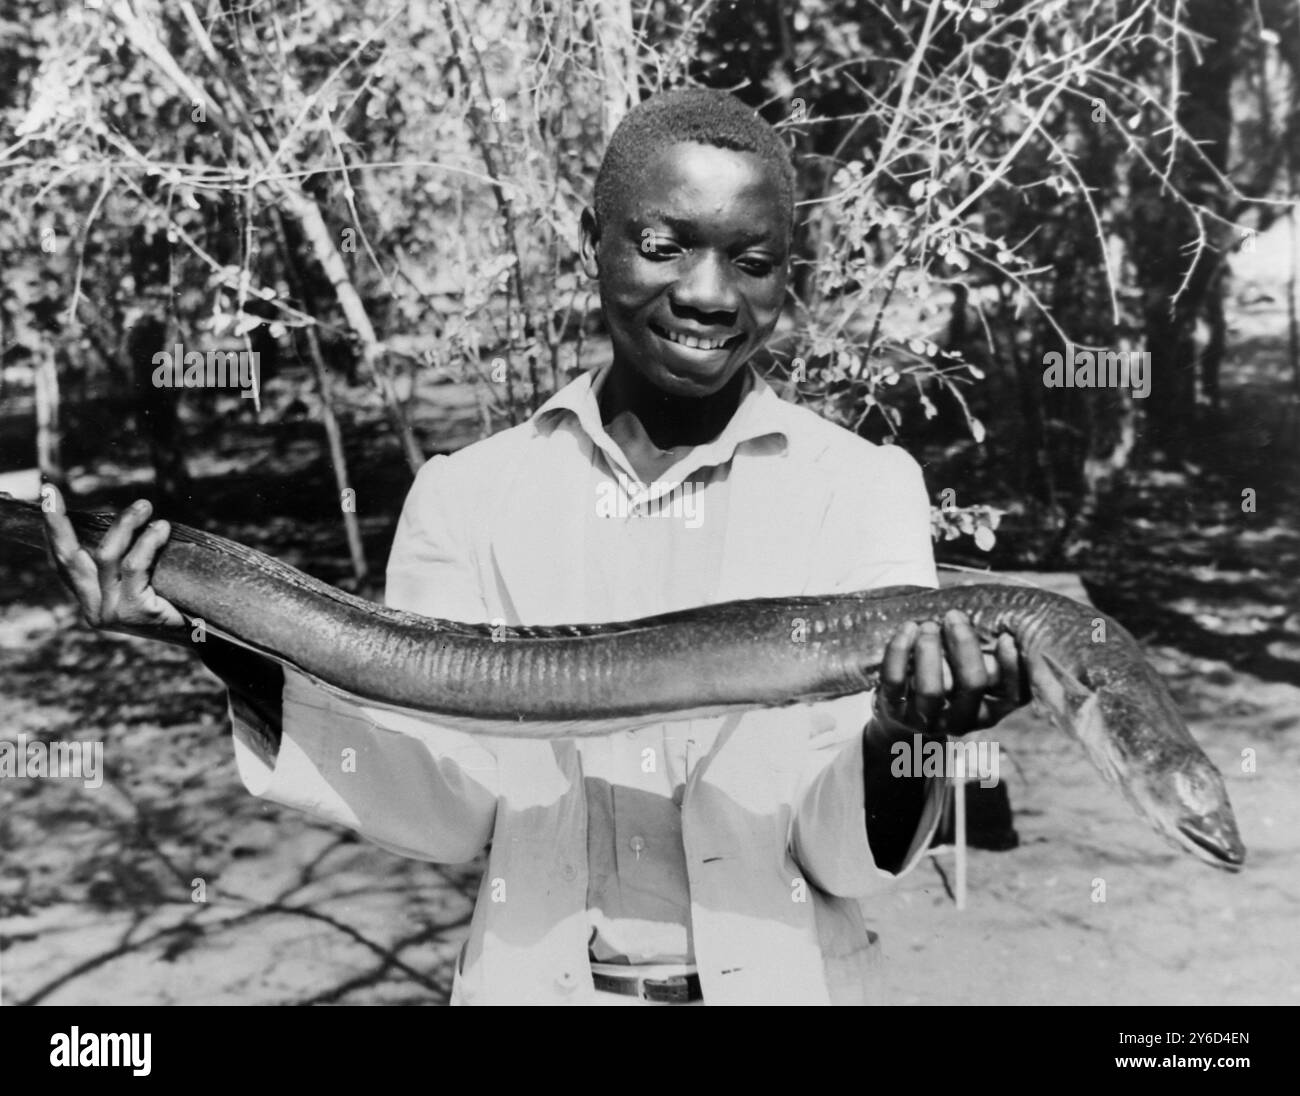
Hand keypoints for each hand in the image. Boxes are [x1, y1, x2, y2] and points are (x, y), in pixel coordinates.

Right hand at [41, 484, 186, 641]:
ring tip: (144, 507)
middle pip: (68, 558)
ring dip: (125, 524)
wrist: (207, 634)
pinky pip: (135, 566)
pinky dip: (147, 542)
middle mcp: (95, 609)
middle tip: (51, 490)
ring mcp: (112, 612)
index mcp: (92, 601)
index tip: (46, 496)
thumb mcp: (144, 581)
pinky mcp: (134, 611)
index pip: (63, 563)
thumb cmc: (177, 602)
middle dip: (57, 522)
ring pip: (106, 555)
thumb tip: (123, 519)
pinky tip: (161, 528)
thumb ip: (125, 561)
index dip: (53, 531)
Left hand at [876, 610, 1026, 735]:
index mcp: (990, 710)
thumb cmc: (949, 677)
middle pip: (972, 684)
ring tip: (929, 625)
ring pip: (932, 688)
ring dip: (930, 649)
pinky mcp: (894, 709)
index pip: (1013, 695)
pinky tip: (908, 629)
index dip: (1012, 667)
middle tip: (954, 616)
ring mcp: (926, 718)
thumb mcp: (974, 669)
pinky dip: (900, 651)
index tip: (1006, 637)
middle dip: (964, 644)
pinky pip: (895, 680)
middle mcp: (962, 720)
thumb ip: (990, 651)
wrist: (904, 710)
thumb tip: (1003, 622)